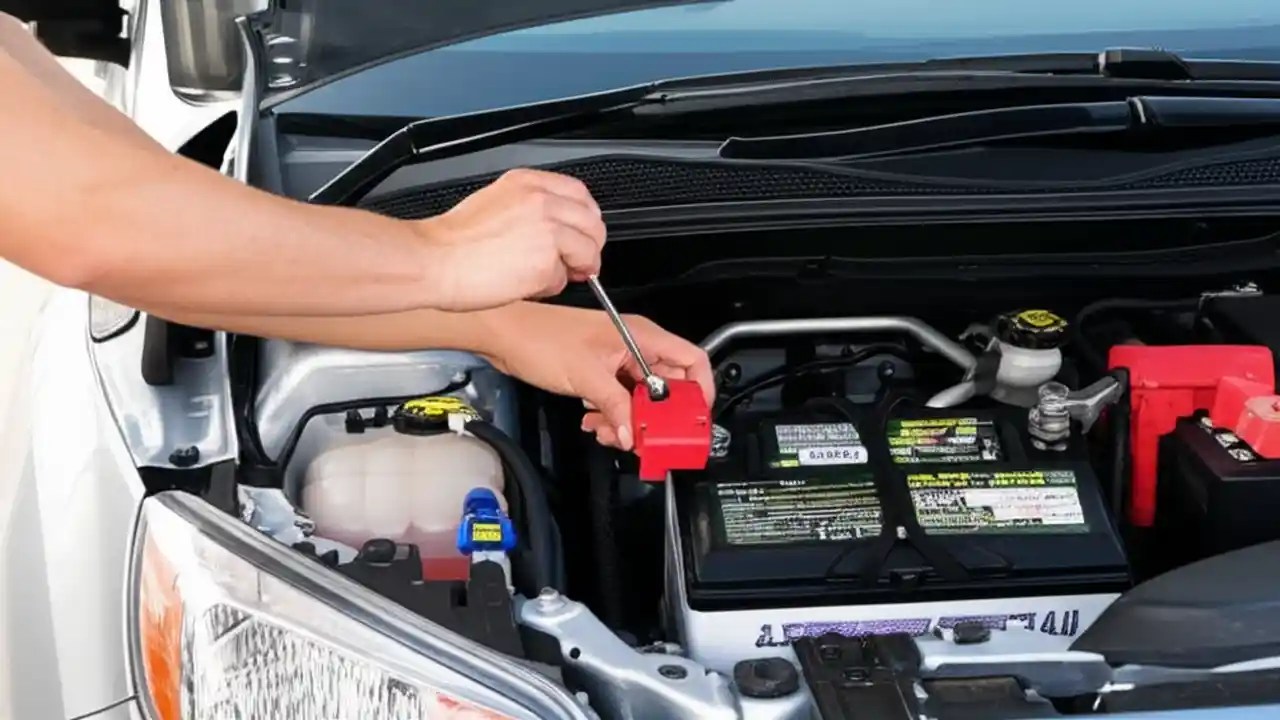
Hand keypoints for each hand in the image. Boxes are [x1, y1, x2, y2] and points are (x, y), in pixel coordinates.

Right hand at [416, 169, 606, 310]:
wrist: (433, 260)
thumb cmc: (452, 242)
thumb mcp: (496, 205)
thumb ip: (531, 212)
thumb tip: (558, 234)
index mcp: (527, 182)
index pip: (580, 195)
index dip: (585, 221)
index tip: (580, 236)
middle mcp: (542, 199)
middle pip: (592, 222)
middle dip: (588, 247)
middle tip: (575, 264)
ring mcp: (548, 228)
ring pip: (587, 250)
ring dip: (573, 268)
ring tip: (545, 277)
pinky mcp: (547, 258)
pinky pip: (565, 276)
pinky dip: (551, 286)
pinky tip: (526, 284)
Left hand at [480, 303, 713, 449]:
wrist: (504, 335)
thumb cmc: (540, 338)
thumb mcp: (587, 377)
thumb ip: (617, 408)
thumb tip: (634, 434)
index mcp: (641, 336)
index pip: (693, 361)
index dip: (700, 392)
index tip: (693, 420)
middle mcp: (634, 346)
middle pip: (668, 387)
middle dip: (657, 416)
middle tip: (646, 436)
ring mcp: (617, 359)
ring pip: (642, 398)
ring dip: (630, 420)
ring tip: (611, 431)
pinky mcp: (600, 371)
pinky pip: (620, 399)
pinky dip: (613, 415)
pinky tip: (596, 421)